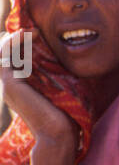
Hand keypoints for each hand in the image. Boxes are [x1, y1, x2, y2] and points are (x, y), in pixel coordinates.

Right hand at [0, 32, 75, 148]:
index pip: (13, 58)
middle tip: (37, 31)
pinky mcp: (8, 83)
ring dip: (17, 38)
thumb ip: (53, 72)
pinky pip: (5, 55)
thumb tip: (65, 55)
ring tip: (34, 31)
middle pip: (6, 53)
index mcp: (20, 87)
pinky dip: (14, 41)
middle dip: (19, 39)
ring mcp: (6, 84)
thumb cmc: (65, 114)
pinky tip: (28, 34)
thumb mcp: (59, 86)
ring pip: (3, 52)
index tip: (39, 34)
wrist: (59, 133)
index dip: (22, 43)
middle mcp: (10, 85)